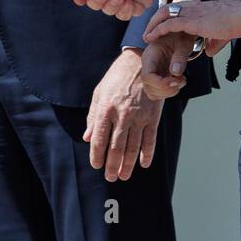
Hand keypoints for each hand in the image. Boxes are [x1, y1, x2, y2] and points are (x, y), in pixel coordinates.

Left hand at [83, 49, 162, 180]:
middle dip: (112, 166)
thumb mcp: (99, 93)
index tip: (96, 165)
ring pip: (133, 147)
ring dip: (128, 164)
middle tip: (111, 178)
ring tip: (124, 176)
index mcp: (106, 108)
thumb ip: (93, 116)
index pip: (100, 139)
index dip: (97, 155)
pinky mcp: (152, 116)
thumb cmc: (117, 77)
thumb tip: (88, 138)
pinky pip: (150, 139)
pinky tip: (144, 164)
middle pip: (116, 147)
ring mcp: (139, 116)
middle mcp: (122, 115)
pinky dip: (147, 153)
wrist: (141, 62)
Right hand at [140, 32, 199, 99]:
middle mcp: (148, 66)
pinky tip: (179, 81)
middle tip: (182, 80)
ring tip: (181, 80)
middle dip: (166, 89)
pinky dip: (170, 91)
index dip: (160, 83)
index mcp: (150, 56)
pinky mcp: (158, 78)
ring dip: (169, 91)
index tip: (176, 81)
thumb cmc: (180, 35)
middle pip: (149, 87)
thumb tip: (176, 73)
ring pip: (153, 92)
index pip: (147, 76)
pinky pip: (159, 92)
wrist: (179, 33)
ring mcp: (152, 73)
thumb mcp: (183, 42)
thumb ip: (179, 57)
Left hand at [143, 0, 240, 43]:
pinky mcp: (192, 21)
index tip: (160, 26)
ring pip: (164, 15)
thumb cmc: (238, 21)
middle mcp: (193, 7)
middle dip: (155, 20)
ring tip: (146, 36)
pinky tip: (151, 38)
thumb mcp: (224, 34)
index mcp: (200, 7)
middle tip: (148, 31)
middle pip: (167, 9)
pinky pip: (169, 24)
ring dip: (152, 25)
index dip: (167, 16)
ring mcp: (191, 13)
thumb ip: (214, 42)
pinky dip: (157, 30)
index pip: (178, 8)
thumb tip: (209, 52)